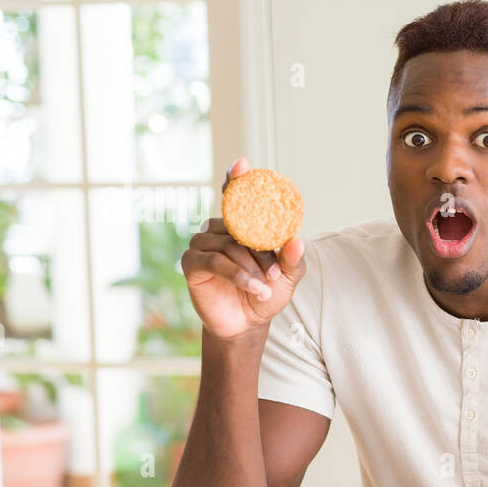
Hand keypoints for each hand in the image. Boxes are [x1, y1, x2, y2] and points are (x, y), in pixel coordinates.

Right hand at [181, 156, 307, 340]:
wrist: (247, 323)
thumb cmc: (266, 293)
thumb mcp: (287, 277)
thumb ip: (293, 259)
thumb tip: (296, 240)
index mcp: (240, 225)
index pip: (237, 197)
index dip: (237, 179)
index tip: (242, 164)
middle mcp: (218, 229)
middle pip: (240, 227)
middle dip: (261, 252)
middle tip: (276, 274)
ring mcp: (201, 243)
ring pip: (228, 245)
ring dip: (251, 268)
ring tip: (265, 287)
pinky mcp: (190, 263)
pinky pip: (214, 261)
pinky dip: (237, 274)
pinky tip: (253, 288)